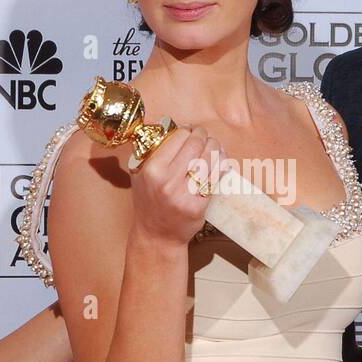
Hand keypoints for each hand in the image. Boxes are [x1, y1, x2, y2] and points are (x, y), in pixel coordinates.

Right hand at [128, 125, 225, 246]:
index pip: (179, 136)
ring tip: (214, 146)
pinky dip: (222, 165)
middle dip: (204, 136)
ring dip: (216, 147)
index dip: (188, 130)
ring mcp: (184, 195)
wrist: (156, 235)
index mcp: (152, 169)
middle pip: (197, 144)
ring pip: (210, 159)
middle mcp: (167, 182)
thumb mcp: (139, 174)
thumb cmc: (148, 201)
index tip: (190, 131)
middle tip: (204, 136)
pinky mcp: (199, 206)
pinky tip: (221, 160)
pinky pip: (216, 178)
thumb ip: (150, 151)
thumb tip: (168, 125)